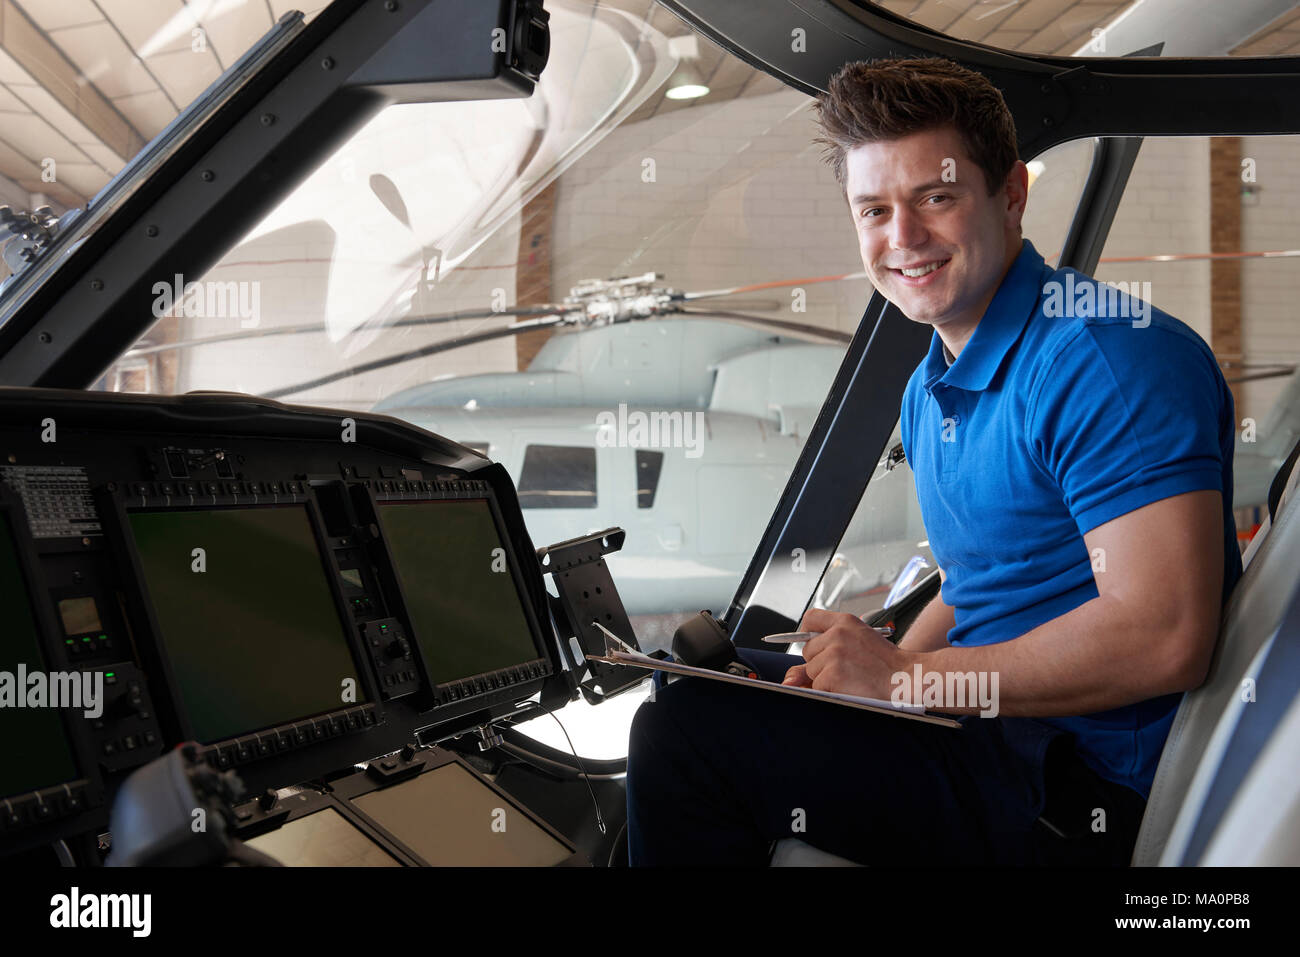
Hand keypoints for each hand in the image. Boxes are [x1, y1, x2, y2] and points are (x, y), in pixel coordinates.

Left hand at [781, 608, 913, 699]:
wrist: (906, 679)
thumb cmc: (887, 663)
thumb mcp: (860, 642)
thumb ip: (829, 646)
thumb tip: (791, 675)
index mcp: (845, 621)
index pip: (811, 618)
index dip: (808, 633)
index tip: (815, 644)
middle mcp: (837, 634)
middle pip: (807, 649)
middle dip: (819, 661)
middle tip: (845, 667)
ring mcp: (834, 654)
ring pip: (811, 670)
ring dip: (825, 678)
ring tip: (851, 677)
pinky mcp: (832, 674)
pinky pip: (818, 685)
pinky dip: (830, 690)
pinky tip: (850, 686)